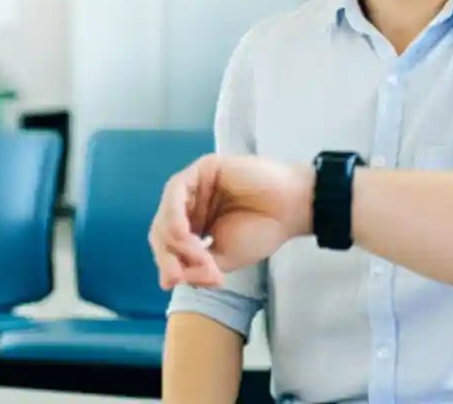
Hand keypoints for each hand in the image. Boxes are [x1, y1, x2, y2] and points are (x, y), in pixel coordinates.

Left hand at [149, 154, 313, 289]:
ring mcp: (195, 186)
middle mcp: (191, 206)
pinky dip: (175, 213)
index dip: (166, 264)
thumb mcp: (223, 259)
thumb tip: (167, 281)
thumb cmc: (262, 231)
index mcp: (195, 227)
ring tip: (193, 254)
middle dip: (166, 254)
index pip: (168, 246)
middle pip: (161, 230)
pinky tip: (184, 232)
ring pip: (166, 212)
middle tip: (177, 275)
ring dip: (173, 237)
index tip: (173, 283)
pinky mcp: (202, 169)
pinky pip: (177, 190)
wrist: (290, 209)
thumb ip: (196, 267)